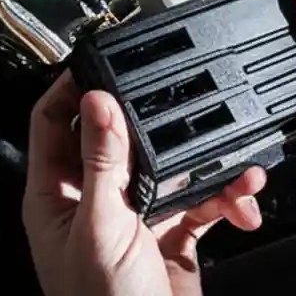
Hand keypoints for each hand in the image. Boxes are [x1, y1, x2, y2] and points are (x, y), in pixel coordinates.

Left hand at [23, 72, 265, 295]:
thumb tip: (97, 99)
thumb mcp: (102, 228)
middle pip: (117, 137)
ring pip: (168, 167)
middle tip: (178, 97)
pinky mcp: (171, 237)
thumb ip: (102, 162)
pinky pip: (200, 202)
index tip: (99, 58)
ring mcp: (133, 218)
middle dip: (154, 120)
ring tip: (233, 157)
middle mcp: (91, 201)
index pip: (53, 121)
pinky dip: (225, 197)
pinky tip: (243, 199)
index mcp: (55, 196)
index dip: (72, 86)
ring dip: (204, 162)